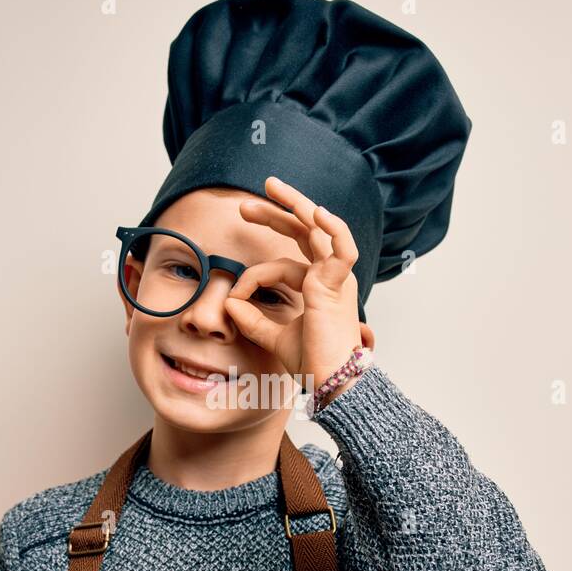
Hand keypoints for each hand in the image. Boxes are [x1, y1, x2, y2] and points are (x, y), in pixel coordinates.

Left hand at [225, 176, 373, 390]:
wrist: (332, 383)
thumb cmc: (313, 364)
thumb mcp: (275, 338)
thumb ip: (254, 321)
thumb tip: (229, 304)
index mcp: (319, 287)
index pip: (283, 264)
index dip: (252, 276)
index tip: (233, 299)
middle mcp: (330, 277)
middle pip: (303, 233)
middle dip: (275, 214)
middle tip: (245, 205)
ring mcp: (337, 278)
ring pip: (318, 229)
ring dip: (294, 206)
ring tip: (271, 187)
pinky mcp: (339, 284)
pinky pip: (341, 247)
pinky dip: (332, 228)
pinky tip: (315, 212)